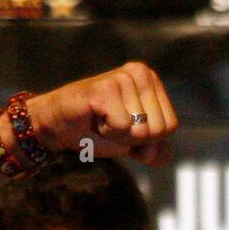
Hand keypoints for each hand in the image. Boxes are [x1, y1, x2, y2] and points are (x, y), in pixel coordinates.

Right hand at [24, 62, 176, 166]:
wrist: (58, 127)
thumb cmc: (96, 130)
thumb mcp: (132, 142)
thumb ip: (153, 149)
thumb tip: (162, 156)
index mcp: (152, 81)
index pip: (170, 126)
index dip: (147, 138)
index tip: (124, 126)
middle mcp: (140, 73)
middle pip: (158, 129)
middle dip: (134, 138)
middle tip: (111, 123)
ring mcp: (123, 78)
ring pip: (141, 130)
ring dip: (119, 135)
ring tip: (102, 120)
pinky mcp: (105, 88)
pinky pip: (123, 127)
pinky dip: (108, 132)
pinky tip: (95, 118)